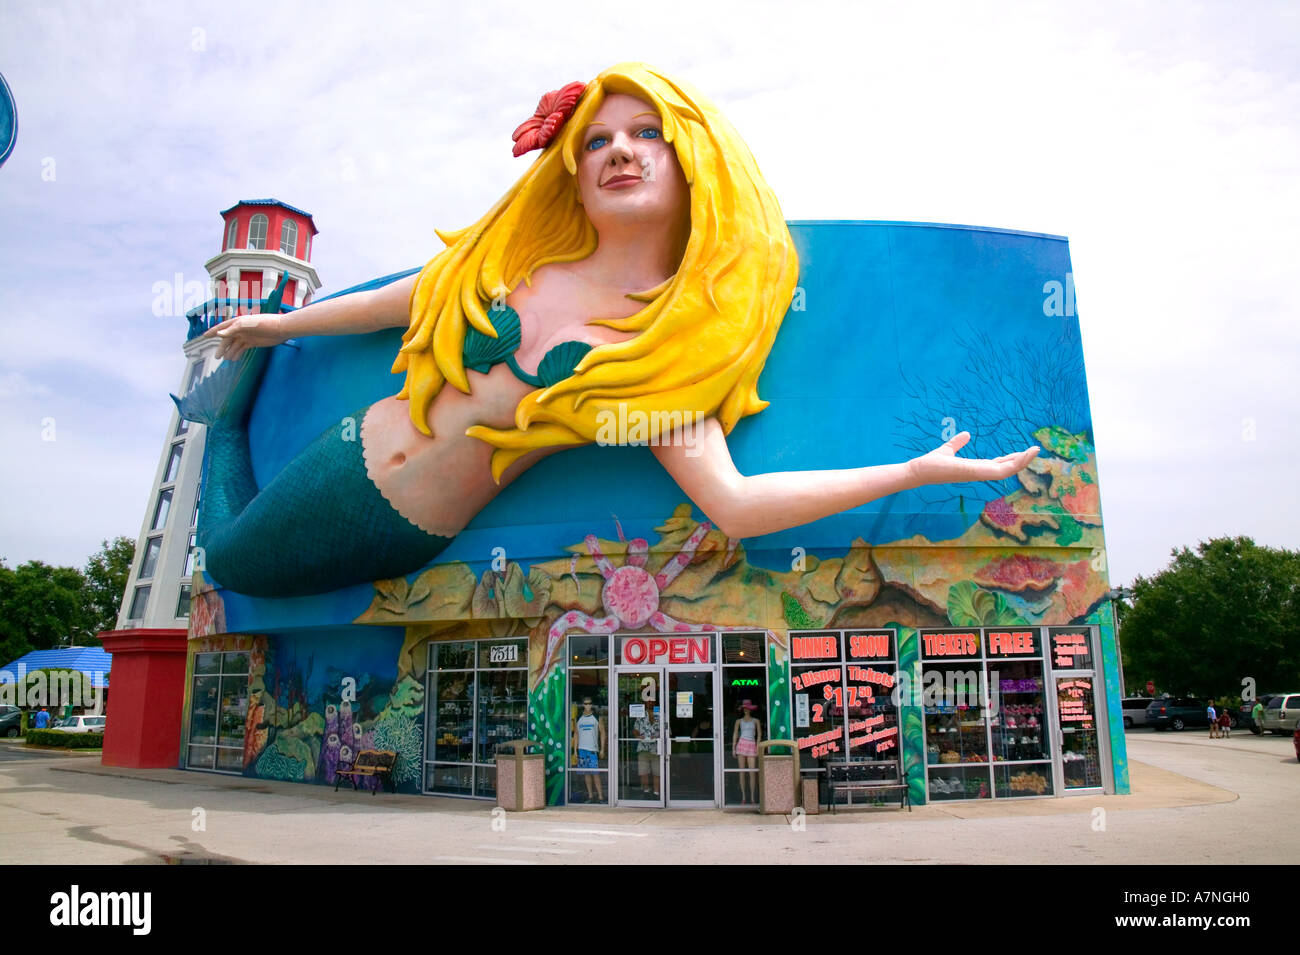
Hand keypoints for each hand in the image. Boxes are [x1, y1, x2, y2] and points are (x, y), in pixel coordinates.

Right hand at [203, 314, 288, 361]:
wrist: (281, 328)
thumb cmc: (265, 323)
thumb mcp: (247, 325)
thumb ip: (233, 329)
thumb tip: (219, 335)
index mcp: (238, 322)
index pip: (223, 327)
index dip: (214, 331)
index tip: (205, 336)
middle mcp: (241, 329)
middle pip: (228, 339)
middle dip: (222, 347)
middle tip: (216, 357)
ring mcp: (247, 336)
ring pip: (235, 345)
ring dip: (229, 352)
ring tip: (226, 359)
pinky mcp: (253, 342)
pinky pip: (242, 348)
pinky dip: (237, 353)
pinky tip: (234, 359)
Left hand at [905, 432, 1038, 487]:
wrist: (919, 470)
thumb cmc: (931, 463)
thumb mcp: (948, 449)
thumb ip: (957, 443)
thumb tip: (966, 434)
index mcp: (975, 467)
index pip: (998, 465)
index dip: (1012, 459)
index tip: (1024, 451)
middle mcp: (979, 473)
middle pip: (1006, 468)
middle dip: (1022, 461)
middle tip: (1036, 450)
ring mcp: (978, 474)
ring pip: (1008, 471)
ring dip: (1022, 462)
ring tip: (1035, 450)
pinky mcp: (976, 472)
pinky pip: (1000, 471)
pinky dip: (1014, 464)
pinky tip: (1023, 455)